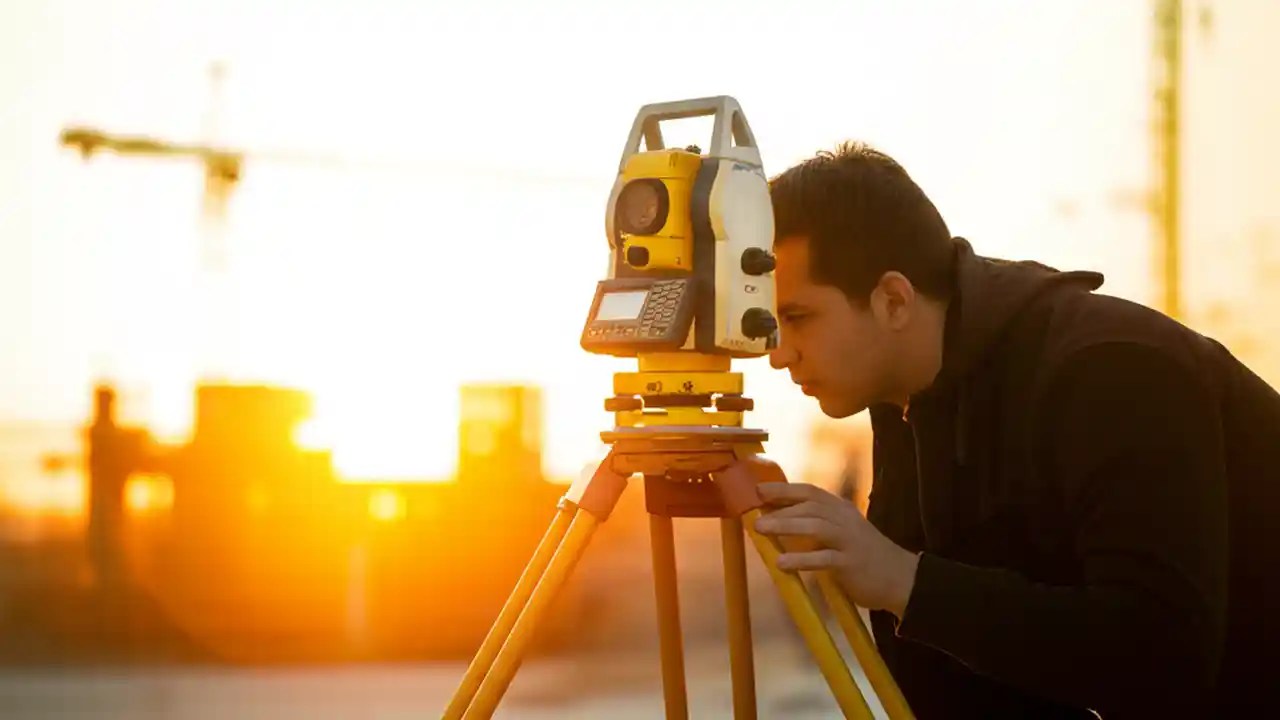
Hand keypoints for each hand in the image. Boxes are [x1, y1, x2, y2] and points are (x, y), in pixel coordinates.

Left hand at [753, 481, 919, 618]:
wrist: (902, 578)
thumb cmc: (864, 556)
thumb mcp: (843, 532)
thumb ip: (817, 524)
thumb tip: (778, 520)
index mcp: (841, 509)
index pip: (810, 492)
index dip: (783, 489)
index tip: (758, 490)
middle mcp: (845, 519)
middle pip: (810, 507)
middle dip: (780, 508)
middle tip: (754, 516)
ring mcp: (849, 540)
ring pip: (815, 526)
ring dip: (785, 525)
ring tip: (761, 530)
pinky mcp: (851, 563)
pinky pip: (823, 559)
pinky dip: (801, 559)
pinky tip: (781, 563)